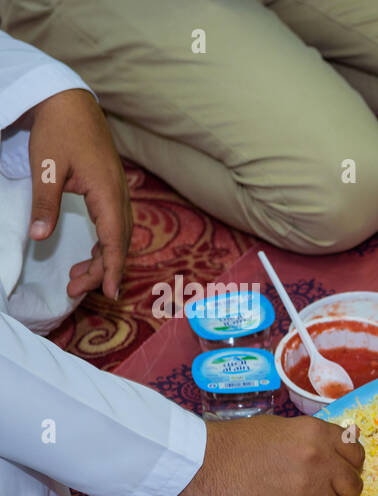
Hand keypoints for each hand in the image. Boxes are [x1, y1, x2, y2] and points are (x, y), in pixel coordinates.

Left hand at [26, 89, 131, 300]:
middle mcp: (120, 196)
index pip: (113, 240)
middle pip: (118, 243)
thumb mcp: (46, 168)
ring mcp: (119, 192)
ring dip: (102, 257)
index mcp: (108, 193)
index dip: (110, 268)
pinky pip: (115, 223)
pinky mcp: (112, 188)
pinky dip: (105, 242)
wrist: (70, 102)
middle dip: (101, 269)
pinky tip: (91, 250)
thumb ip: (45, 204)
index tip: (107, 292)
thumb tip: (38, 236)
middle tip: (75, 288)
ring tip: (78, 275)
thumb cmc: (59, 131)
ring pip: (118, 235)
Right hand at [179, 415, 365, 495]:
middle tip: (319, 495)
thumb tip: (344, 444)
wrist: (201, 461)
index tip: (336, 473)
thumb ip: (315, 440)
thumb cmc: (237, 441)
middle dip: (339, 494)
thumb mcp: (283, 427)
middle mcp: (319, 462)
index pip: (357, 456)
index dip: (348, 467)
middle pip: (353, 488)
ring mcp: (305, 492)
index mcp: (318, 435)